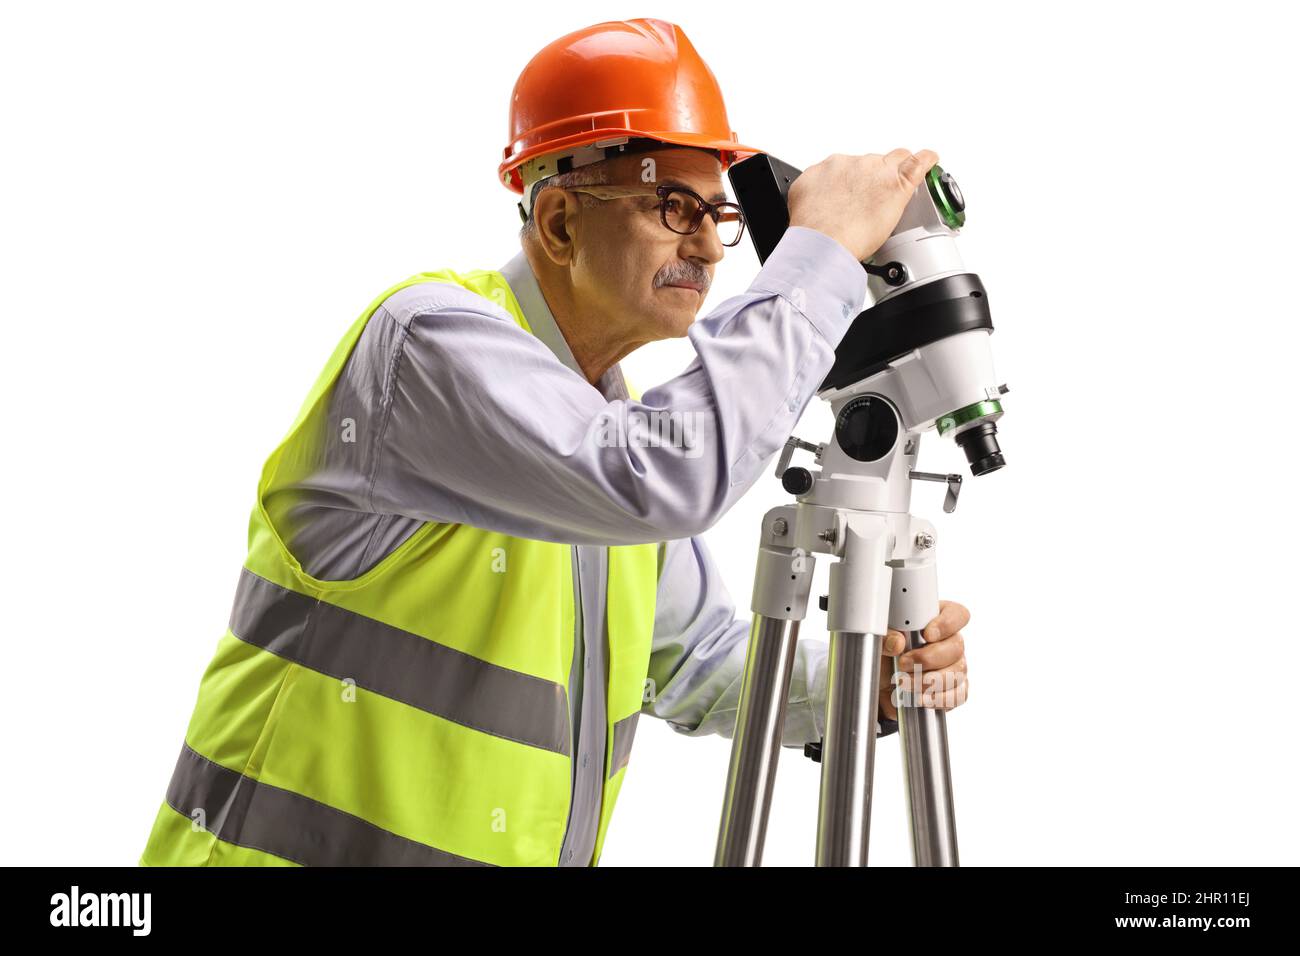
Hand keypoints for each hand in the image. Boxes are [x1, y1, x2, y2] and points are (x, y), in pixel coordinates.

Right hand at [788, 148, 939, 262]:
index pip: (850, 166)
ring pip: (896, 160)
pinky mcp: (897, 185)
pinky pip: (919, 163)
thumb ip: (814, 195)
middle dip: (876, 178)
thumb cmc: (812, 230)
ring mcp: (877, 172)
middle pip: (873, 163)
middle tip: (875, 200)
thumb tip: (819, 202)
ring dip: (897, 173)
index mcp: (830, 167)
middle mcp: (853, 164)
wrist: (822, 242)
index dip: (857, 179)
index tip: (859, 190)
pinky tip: (930, 162)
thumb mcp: (801, 202)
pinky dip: (926, 161)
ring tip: (897, 191)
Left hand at [878, 600, 968, 719]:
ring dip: (929, 681)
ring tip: (904, 683)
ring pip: (958, 672)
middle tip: (904, 664)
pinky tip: (919, 698)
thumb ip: (885, 638)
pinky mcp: (955, 689)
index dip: (947, 624)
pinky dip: (938, 699)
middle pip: (957, 647)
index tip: (927, 634)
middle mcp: (950, 641)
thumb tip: (897, 642)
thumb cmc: (886, 654)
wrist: (882, 684)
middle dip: (928, 658)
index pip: (956, 614)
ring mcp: (955, 666)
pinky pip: (958, 695)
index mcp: (936, 619)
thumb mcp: (878, 641)